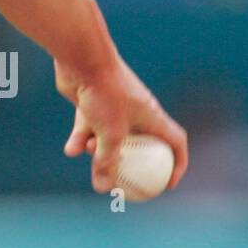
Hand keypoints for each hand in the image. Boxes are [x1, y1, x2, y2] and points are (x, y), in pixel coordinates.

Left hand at [55, 53, 188, 194]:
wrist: (82, 59)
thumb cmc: (105, 93)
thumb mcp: (110, 133)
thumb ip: (107, 161)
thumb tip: (103, 188)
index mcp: (153, 116)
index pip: (175, 142)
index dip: (177, 163)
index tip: (167, 183)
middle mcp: (136, 112)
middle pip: (139, 144)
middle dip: (129, 163)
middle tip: (122, 182)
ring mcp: (112, 107)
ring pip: (109, 137)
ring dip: (98, 149)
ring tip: (87, 153)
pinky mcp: (91, 103)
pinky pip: (88, 127)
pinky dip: (79, 138)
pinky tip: (70, 150)